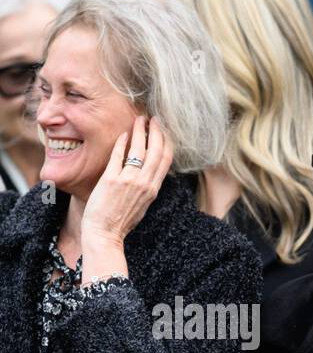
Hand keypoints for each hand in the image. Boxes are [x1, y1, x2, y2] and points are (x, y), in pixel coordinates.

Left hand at [80, 116, 172, 248]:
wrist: (105, 234)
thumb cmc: (121, 221)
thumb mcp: (141, 205)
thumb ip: (146, 188)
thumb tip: (147, 173)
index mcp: (153, 190)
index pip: (165, 161)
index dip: (166, 143)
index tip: (163, 131)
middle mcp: (144, 184)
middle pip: (156, 152)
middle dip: (157, 132)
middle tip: (154, 119)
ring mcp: (128, 181)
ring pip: (140, 150)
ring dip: (140, 132)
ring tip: (140, 120)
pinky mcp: (111, 179)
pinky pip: (119, 156)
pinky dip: (122, 143)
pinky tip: (122, 134)